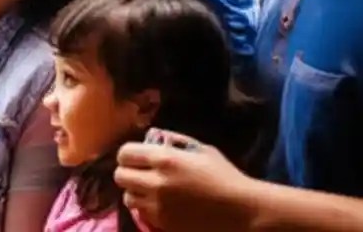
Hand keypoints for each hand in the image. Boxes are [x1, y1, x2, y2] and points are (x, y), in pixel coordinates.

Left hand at [114, 128, 258, 231]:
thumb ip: (176, 142)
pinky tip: (159, 204)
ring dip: (135, 192)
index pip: (125, 153)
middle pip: (120, 176)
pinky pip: (141, 213)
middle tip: (139, 174)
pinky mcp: (163, 224)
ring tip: (149, 191)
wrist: (242, 211)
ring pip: (128, 197)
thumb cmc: (225, 176)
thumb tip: (155, 138)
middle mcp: (156, 182)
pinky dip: (146, 207)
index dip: (128, 155)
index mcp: (165, 159)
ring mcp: (158, 206)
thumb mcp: (202, 150)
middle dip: (127, 172)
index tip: (135, 157)